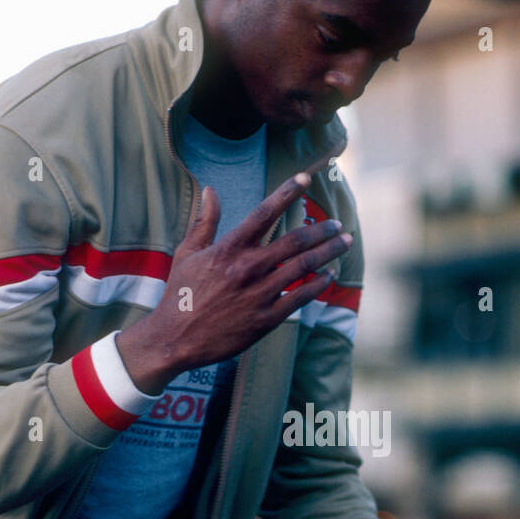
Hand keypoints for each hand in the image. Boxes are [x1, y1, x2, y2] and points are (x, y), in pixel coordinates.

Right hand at [116, 161, 351, 392]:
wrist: (175, 340)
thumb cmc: (179, 295)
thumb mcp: (187, 254)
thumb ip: (204, 222)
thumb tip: (210, 190)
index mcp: (228, 249)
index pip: (264, 212)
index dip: (287, 192)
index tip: (305, 178)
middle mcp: (247, 268)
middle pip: (295, 241)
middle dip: (322, 230)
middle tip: (338, 224)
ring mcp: (259, 294)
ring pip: (304, 267)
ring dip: (328, 253)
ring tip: (344, 243)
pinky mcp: (266, 319)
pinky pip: (301, 297)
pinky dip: (319, 284)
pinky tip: (329, 275)